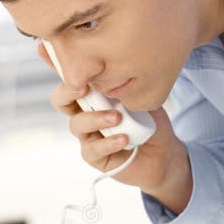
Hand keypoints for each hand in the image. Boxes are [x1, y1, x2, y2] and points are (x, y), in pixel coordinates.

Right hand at [45, 67, 183, 196]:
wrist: (163, 154)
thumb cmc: (149, 123)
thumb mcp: (141, 98)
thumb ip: (125, 87)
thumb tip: (115, 74)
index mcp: (94, 96)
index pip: (72, 79)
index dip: (62, 69)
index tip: (74, 67)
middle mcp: (85, 113)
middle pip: (60, 101)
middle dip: (67, 93)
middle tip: (83, 89)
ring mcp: (88, 136)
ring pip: (77, 124)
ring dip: (96, 118)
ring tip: (117, 118)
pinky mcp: (95, 157)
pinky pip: (92, 149)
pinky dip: (108, 143)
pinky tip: (124, 139)